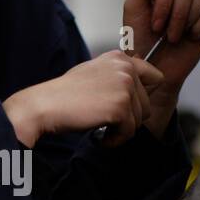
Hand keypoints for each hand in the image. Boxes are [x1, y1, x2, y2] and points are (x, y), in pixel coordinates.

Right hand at [3, 51, 163, 147]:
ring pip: (140, 120)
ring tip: (99, 125)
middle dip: (128, 118)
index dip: (143, 96)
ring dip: (120, 129)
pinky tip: (99, 136)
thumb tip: (143, 83)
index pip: (155, 77)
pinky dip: (115, 140)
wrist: (44, 105)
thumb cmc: (64, 93)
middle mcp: (126, 69)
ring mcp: (124, 87)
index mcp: (120, 59)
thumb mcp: (94, 73)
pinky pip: (129, 133)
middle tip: (104, 119)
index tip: (125, 106)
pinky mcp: (120, 107)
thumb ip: (117, 76)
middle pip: (147, 105)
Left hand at [122, 0, 199, 136]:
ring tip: (173, 37)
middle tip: (162, 33)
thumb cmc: (139, 39)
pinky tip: (189, 38)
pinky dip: (198, 27)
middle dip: (173, 13)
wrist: (152, 70)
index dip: (162, 3)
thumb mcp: (135, 6)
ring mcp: (194, 6)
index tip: (153, 25)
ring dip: (185, 20)